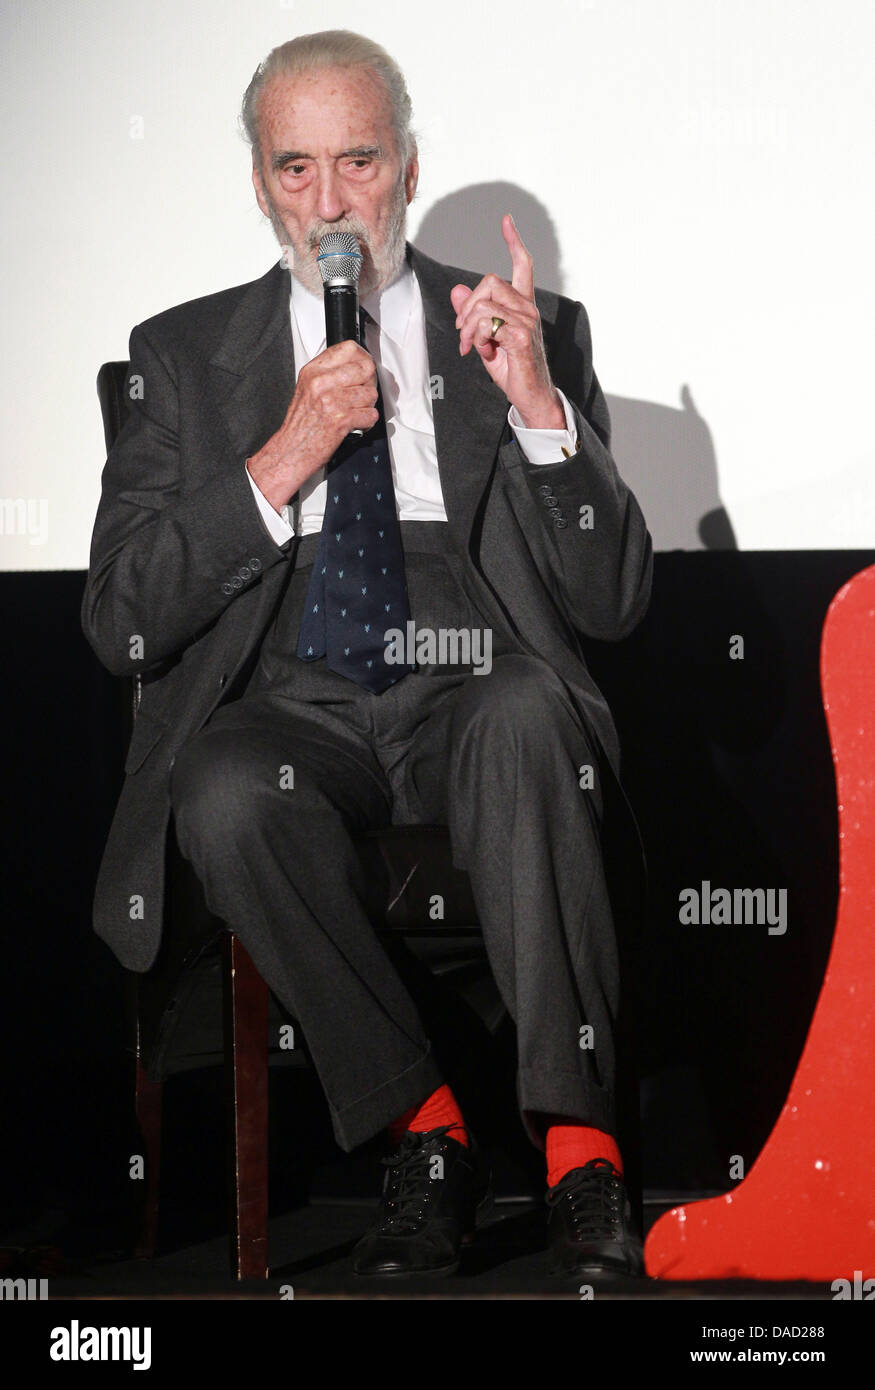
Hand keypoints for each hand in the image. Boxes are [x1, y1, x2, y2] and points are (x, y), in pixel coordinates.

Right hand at [247, 340, 378, 510]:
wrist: (291, 450)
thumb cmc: (300, 424)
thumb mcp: (307, 388)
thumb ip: (328, 374)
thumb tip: (354, 366)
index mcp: (313, 371)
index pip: (349, 349)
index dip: (363, 358)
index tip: (364, 367)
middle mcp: (321, 383)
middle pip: (365, 368)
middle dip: (369, 382)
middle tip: (363, 392)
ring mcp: (332, 401)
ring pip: (370, 393)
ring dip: (368, 405)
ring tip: (356, 410)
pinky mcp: (342, 420)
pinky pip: (370, 414)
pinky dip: (367, 421)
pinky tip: (356, 423)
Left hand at [450, 213, 564, 429]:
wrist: (531, 396)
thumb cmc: (512, 369)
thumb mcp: (485, 339)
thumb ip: (472, 315)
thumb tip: (457, 290)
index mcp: (522, 305)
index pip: (522, 265)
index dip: (514, 241)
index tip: (507, 220)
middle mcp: (528, 308)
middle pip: (490, 281)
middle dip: (467, 305)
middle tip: (462, 331)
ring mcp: (527, 321)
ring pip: (484, 304)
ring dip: (467, 327)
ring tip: (468, 346)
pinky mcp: (521, 337)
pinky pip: (487, 324)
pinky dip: (475, 338)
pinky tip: (480, 351)